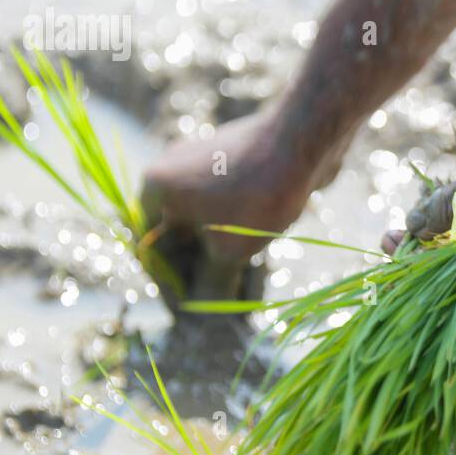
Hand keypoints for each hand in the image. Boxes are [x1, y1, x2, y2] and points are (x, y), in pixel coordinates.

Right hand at [140, 105, 344, 305]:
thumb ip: (211, 284)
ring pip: (209, 227)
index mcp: (157, 187)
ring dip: (223, 260)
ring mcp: (209, 167)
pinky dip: (240, 239)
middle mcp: (175, 172)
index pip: (149, 248)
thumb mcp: (230, 252)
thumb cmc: (257, 196)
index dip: (168, 286)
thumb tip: (203, 314)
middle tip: (219, 307)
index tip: (185, 315)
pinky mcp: (239, 168)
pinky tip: (259, 265)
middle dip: (200, 275)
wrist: (306, 139)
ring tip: (243, 292)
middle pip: (179, 238)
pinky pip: (231, 212)